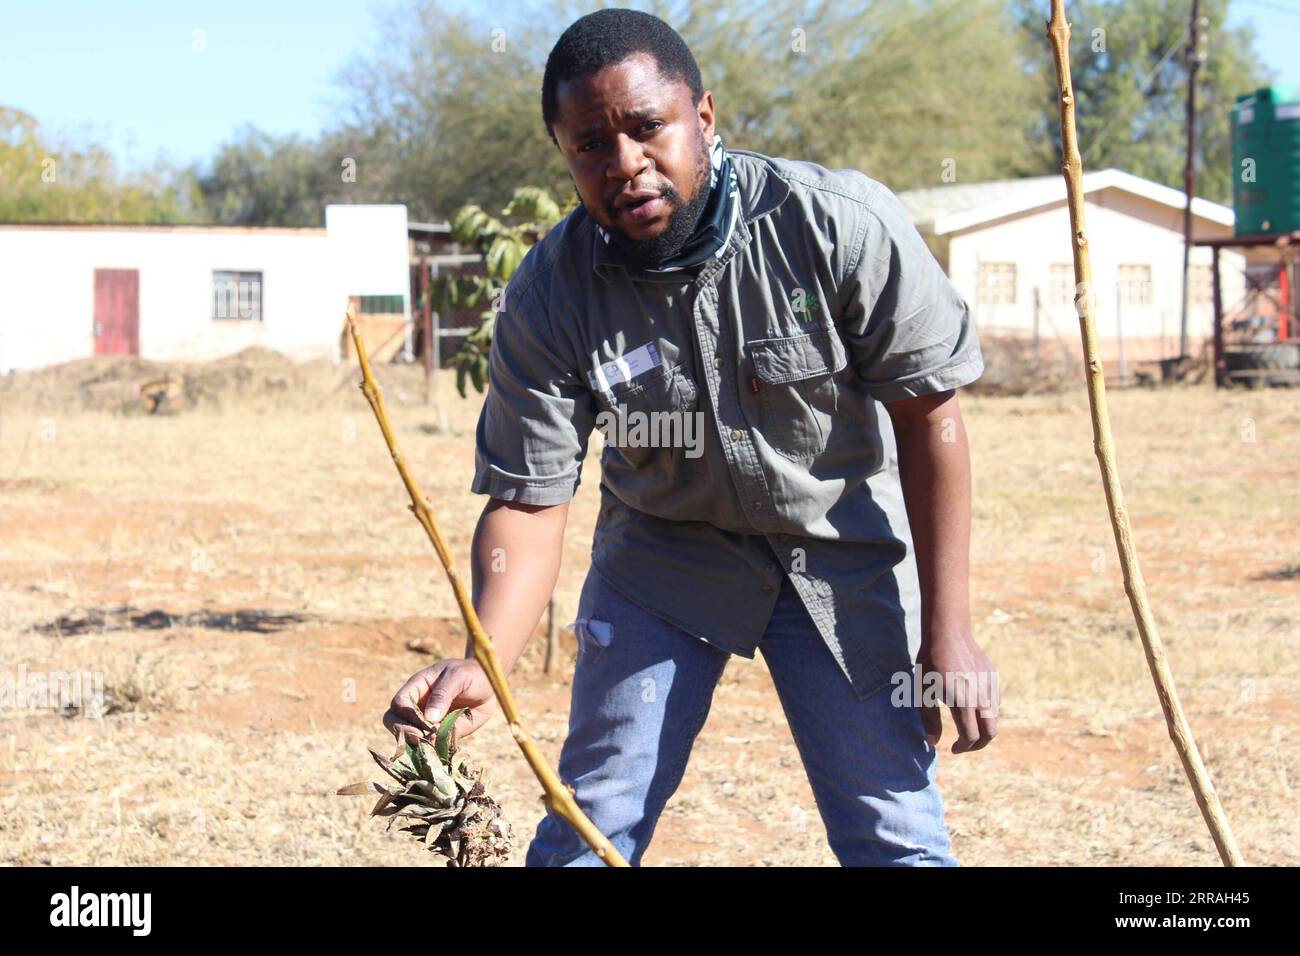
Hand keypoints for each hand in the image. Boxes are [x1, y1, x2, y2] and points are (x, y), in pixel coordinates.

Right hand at [382, 658, 497, 746]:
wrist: (489, 684)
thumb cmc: (471, 674)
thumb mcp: (458, 677)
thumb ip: (443, 694)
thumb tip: (429, 718)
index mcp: (416, 688)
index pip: (399, 704)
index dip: (405, 716)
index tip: (422, 726)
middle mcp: (417, 707)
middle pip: (394, 721)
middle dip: (404, 733)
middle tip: (421, 740)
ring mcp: (427, 723)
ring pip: (410, 737)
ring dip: (418, 745)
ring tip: (434, 748)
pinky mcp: (440, 735)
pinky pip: (432, 747)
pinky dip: (435, 752)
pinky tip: (444, 753)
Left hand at [917, 632, 998, 753]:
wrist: (948, 633)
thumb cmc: (931, 662)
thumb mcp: (924, 691)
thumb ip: (929, 719)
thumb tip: (932, 743)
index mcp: (963, 703)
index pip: (971, 737)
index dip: (963, 747)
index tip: (953, 749)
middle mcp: (981, 697)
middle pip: (990, 733)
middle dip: (978, 744)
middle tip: (964, 745)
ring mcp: (990, 687)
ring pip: (995, 718)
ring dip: (984, 728)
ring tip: (968, 728)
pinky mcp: (993, 677)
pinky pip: (996, 702)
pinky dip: (988, 712)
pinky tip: (973, 708)